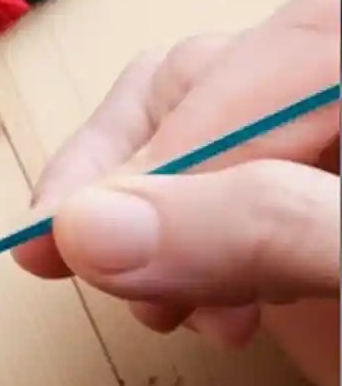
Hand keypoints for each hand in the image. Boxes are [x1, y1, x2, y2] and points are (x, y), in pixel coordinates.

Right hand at [14, 0, 339, 385]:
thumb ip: (266, 237)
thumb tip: (97, 226)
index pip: (263, 73)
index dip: (155, 156)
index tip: (70, 238)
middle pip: (214, 84)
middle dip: (143, 185)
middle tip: (76, 265)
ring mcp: (328, 150)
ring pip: (194, 129)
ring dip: (149, 221)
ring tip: (162, 311)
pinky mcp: (306, 204)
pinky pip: (205, 188)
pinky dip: (172, 248)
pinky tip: (196, 313)